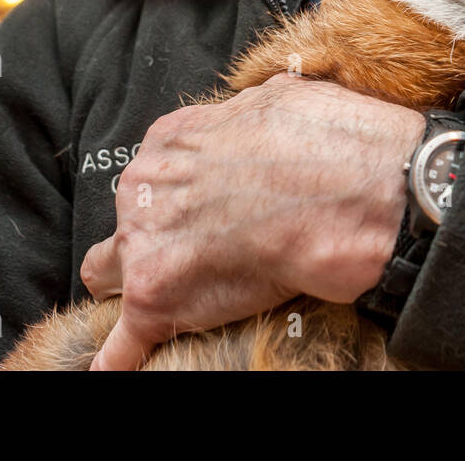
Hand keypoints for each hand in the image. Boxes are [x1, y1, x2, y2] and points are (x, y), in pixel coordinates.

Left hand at [80, 73, 424, 369]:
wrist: (356, 192)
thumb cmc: (329, 145)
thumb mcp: (282, 98)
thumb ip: (248, 115)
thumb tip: (258, 118)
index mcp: (173, 140)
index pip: (153, 176)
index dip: (178, 199)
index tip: (204, 213)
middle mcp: (145, 187)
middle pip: (127, 221)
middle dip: (156, 238)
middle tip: (203, 251)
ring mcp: (145, 244)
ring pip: (108, 273)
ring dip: (137, 286)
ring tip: (170, 300)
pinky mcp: (157, 300)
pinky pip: (118, 346)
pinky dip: (119, 359)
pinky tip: (117, 368)